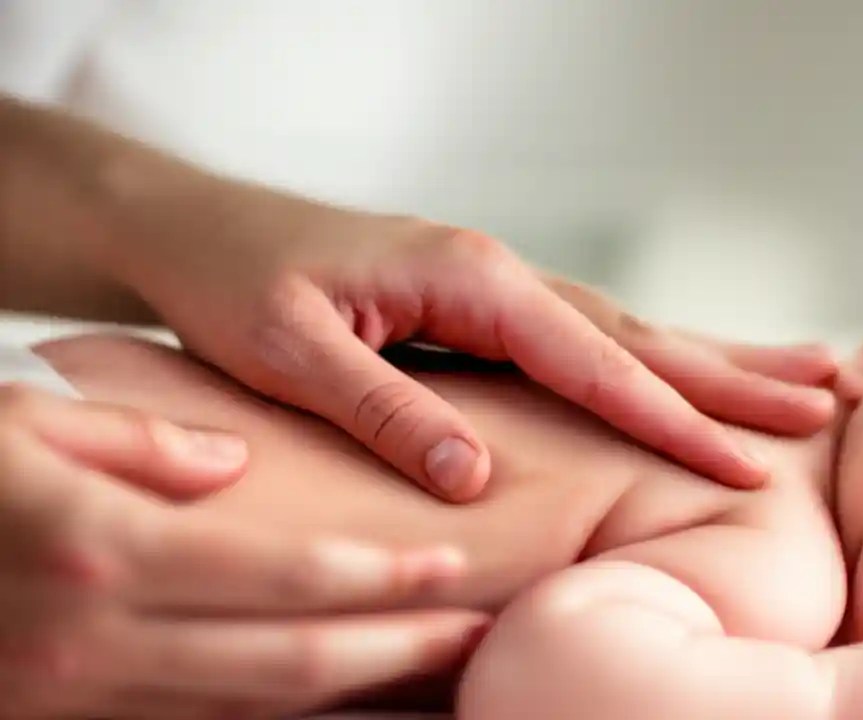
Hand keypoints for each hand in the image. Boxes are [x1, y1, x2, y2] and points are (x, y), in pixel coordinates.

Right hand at [0, 384, 488, 718]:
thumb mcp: (23, 419)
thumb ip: (140, 436)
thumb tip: (234, 465)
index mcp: (101, 549)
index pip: (283, 577)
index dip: (380, 578)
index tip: (453, 565)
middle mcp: (98, 640)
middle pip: (290, 663)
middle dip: (397, 653)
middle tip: (482, 635)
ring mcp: (78, 696)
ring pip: (253, 707)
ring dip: (354, 693)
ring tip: (431, 670)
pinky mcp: (63, 718)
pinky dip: (277, 712)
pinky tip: (334, 693)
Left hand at [106, 170, 837, 500]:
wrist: (191, 225)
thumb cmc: (231, 279)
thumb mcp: (289, 353)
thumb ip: (386, 412)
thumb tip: (475, 481)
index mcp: (470, 280)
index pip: (595, 362)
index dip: (672, 418)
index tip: (745, 461)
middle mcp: (500, 274)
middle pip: (641, 333)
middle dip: (734, 376)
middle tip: (827, 405)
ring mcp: (497, 283)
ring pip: (628, 328)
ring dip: (715, 357)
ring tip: (800, 377)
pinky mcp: (484, 301)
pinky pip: (591, 334)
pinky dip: (655, 357)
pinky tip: (686, 369)